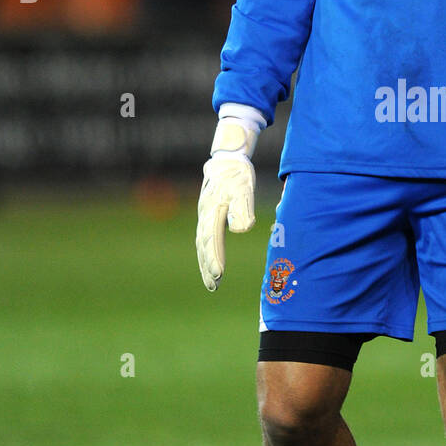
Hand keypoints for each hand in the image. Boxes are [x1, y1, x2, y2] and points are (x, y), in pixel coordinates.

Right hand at [196, 121, 256, 291]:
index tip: (219, 274)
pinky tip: (209, 266)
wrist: (226, 159)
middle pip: (204, 245)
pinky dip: (206, 254)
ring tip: (212, 283)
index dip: (215, 256)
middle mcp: (205, 215)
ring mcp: (204, 216)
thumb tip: (241, 229)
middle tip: (214, 285)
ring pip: (202, 245)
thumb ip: (242, 207)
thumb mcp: (243, 188)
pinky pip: (204, 240)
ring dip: (205, 264)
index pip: (212, 238)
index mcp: (213, 209)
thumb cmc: (237, 174)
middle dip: (208, 266)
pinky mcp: (207, 217)